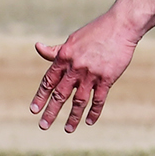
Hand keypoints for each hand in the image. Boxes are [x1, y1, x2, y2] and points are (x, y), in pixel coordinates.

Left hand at [32, 0, 154, 130]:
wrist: (120, 26)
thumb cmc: (96, 31)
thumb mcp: (72, 39)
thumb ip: (56, 50)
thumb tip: (38, 47)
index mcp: (64, 57)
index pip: (49, 81)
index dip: (40, 96)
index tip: (34, 110)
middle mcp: (75, 67)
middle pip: (60, 94)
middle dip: (51, 111)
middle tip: (43, 125)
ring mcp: (91, 74)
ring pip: (79, 101)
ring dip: (72, 117)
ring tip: (67, 129)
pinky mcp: (107, 78)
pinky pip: (98, 99)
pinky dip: (94, 112)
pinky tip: (89, 121)